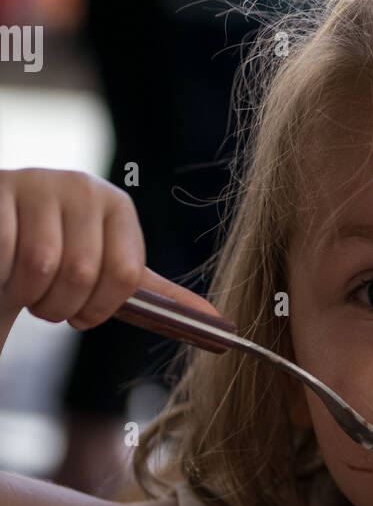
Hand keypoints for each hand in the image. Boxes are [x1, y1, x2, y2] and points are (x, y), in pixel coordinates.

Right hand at [0, 168, 220, 347]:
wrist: (0, 230)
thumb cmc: (58, 256)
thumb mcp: (108, 272)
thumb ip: (158, 296)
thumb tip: (218, 321)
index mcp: (117, 207)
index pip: (127, 274)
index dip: (100, 309)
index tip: (82, 315)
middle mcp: (84, 188)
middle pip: (83, 274)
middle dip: (60, 308)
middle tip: (46, 303)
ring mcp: (40, 184)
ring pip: (42, 266)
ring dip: (28, 295)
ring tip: (24, 286)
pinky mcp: (1, 190)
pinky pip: (5, 252)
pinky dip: (3, 275)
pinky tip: (3, 269)